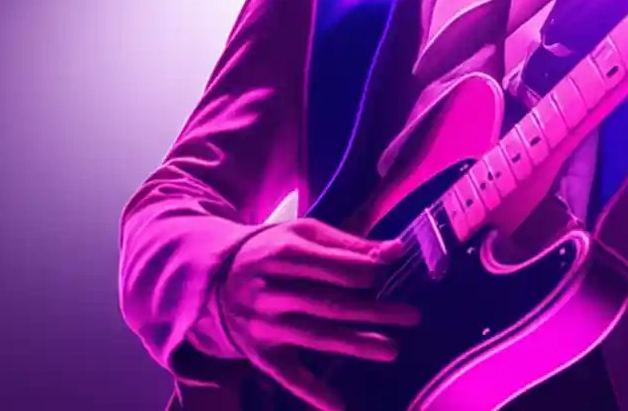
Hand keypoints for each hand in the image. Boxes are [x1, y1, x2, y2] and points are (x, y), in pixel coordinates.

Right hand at [220, 219, 419, 410]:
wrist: (216, 277)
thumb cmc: (275, 249)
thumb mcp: (305, 235)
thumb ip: (350, 244)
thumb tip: (397, 251)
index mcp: (283, 255)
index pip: (335, 267)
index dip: (366, 273)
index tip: (384, 275)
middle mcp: (271, 292)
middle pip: (330, 304)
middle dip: (374, 311)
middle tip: (412, 316)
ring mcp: (264, 325)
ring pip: (316, 337)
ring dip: (355, 345)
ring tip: (392, 349)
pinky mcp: (260, 353)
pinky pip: (288, 375)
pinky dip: (312, 392)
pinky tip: (339, 406)